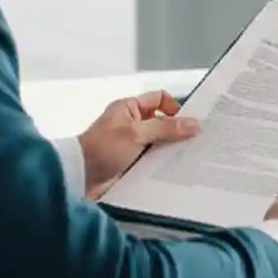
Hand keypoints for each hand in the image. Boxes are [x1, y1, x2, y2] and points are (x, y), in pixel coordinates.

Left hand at [77, 90, 199, 199]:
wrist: (78, 177)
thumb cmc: (102, 149)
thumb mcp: (136, 134)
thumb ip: (166, 128)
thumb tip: (194, 123)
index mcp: (129, 108)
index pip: (159, 99)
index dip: (175, 108)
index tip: (190, 124)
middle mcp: (132, 124)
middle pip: (163, 123)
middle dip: (178, 133)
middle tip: (198, 143)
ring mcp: (132, 145)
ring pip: (160, 144)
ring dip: (171, 151)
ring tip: (191, 160)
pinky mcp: (132, 164)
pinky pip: (153, 161)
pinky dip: (163, 166)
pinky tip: (176, 173)